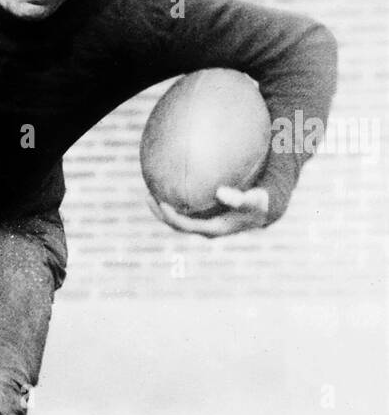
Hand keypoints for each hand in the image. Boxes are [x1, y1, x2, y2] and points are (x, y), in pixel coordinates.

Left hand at [147, 185, 269, 237]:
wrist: (265, 210)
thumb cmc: (259, 203)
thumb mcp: (254, 200)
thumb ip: (239, 198)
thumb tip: (219, 192)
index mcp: (214, 228)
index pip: (187, 225)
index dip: (172, 217)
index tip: (162, 203)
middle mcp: (206, 229)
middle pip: (177, 225)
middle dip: (162, 214)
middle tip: (149, 196)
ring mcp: (204, 223)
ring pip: (179, 219)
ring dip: (164, 209)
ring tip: (151, 192)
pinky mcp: (205, 216)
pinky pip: (185, 211)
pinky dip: (175, 201)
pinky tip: (167, 184)